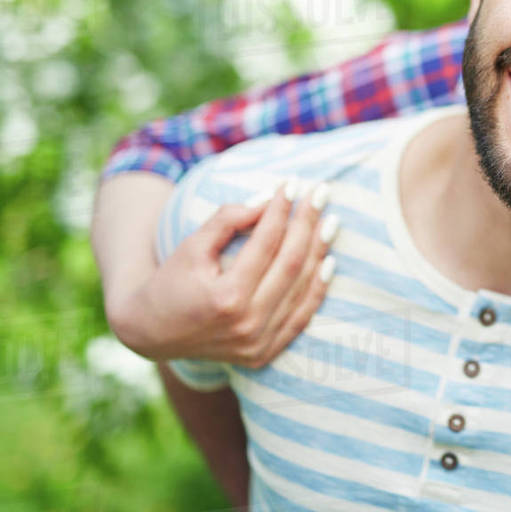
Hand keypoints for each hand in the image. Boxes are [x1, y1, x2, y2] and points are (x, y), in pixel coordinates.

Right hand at [117, 179, 338, 365]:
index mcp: (226, 296)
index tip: (291, 184)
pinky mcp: (265, 353)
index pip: (266, 243)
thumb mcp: (192, 246)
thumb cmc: (172, 282)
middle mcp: (247, 323)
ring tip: (330, 221)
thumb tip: (267, 199)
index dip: (281, 210)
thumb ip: (227, 220)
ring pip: (302, 289)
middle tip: (321, 194)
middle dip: (308, 224)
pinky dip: (317, 288)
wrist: (152, 333)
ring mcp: (259, 342)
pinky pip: (302, 317)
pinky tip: (328, 261)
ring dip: (319, 252)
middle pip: (291, 264)